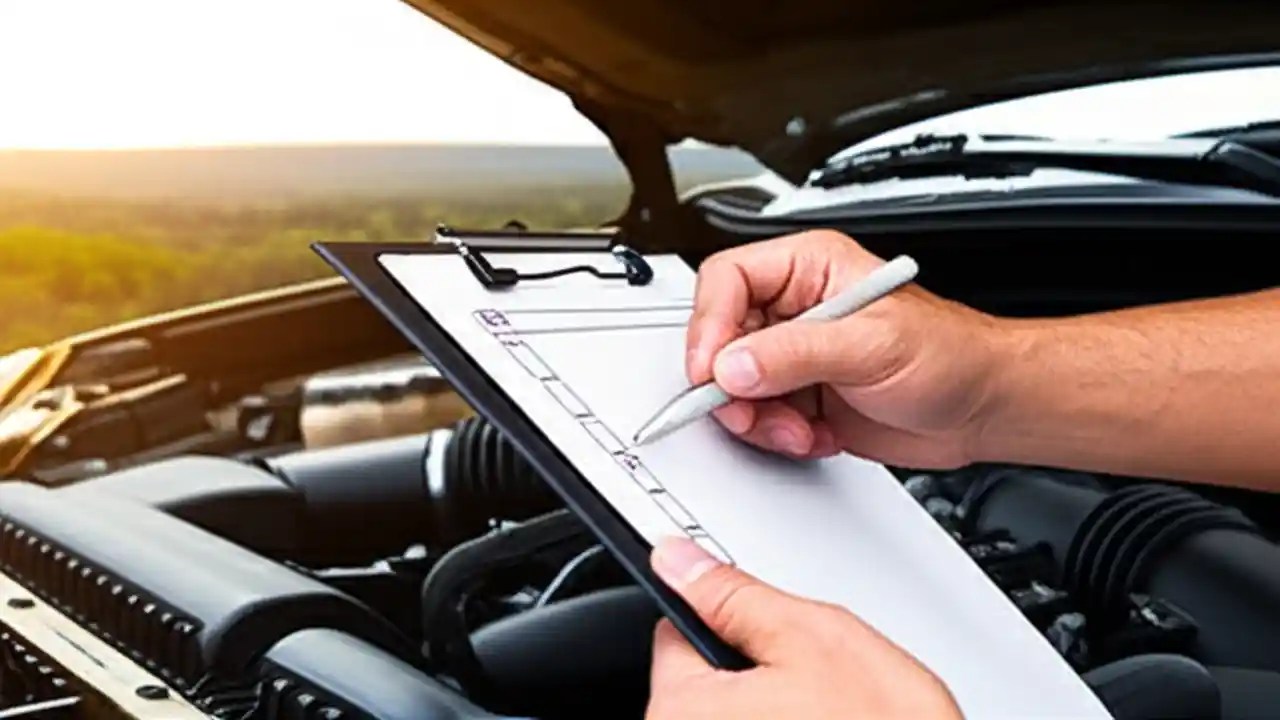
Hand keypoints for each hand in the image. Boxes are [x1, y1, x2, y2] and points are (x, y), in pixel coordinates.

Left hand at [645, 536, 961, 719]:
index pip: (676, 630)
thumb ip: (735, 594)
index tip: (764, 621)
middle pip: (708, 679)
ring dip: (778, 706)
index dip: (731, 615)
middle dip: (758, 668)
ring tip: (835, 715)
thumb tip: (677, 557)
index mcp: (681, 709)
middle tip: (818, 682)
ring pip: (742, 712)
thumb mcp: (814, 639)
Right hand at [687, 229, 1003, 467]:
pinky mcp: (799, 396)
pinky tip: (816, 434)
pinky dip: (778, 436)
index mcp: (809, 268)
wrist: (981, 408)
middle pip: (721, 338)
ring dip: (759, 418)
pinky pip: (758, 418)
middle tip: (750, 410)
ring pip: (733, 385)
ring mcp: (794, 355)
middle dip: (733, 384)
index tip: (713, 369)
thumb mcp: (871, 346)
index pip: (728, 280)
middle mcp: (795, 308)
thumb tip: (733, 366)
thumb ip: (796, 354)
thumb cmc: (951, 356)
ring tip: (798, 428)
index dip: (710, 325)